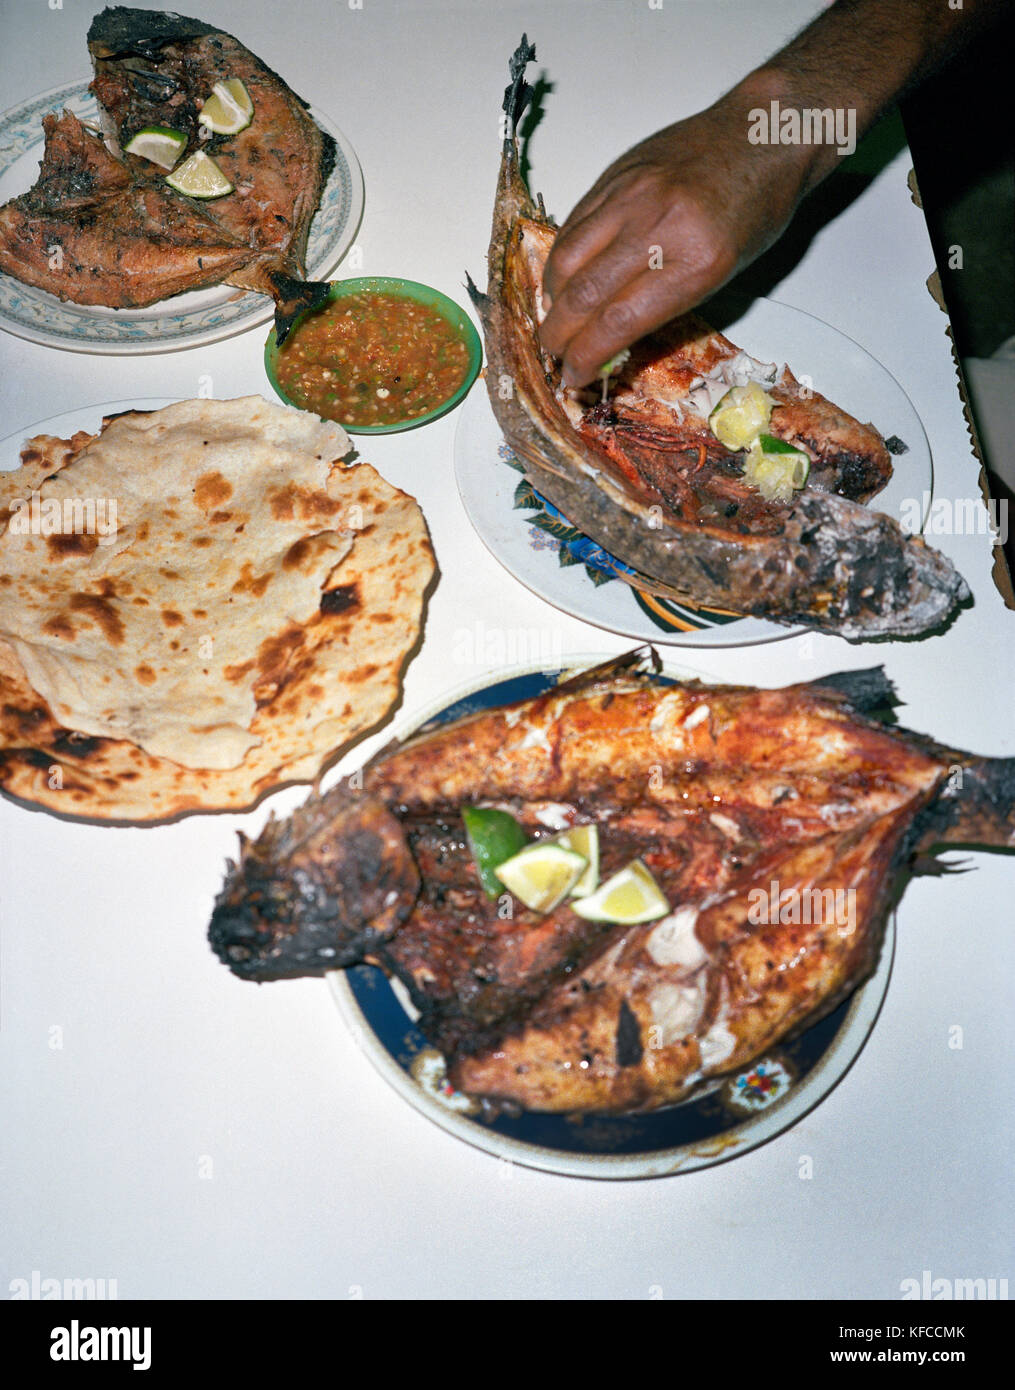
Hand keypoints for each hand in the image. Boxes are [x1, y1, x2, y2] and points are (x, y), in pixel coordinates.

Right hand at [538, 86, 813, 386]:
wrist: (761, 135)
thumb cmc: (755, 210)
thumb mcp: (724, 272)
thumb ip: (666, 305)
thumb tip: (611, 339)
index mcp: (696, 261)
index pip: (618, 321)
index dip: (585, 357)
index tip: (574, 377)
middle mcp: (658, 226)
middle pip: (583, 294)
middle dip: (558, 335)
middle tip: (553, 355)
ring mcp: (631, 195)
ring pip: (566, 257)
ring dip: (551, 299)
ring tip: (555, 319)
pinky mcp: (615, 174)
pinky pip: (573, 224)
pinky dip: (562, 260)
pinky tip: (564, 279)